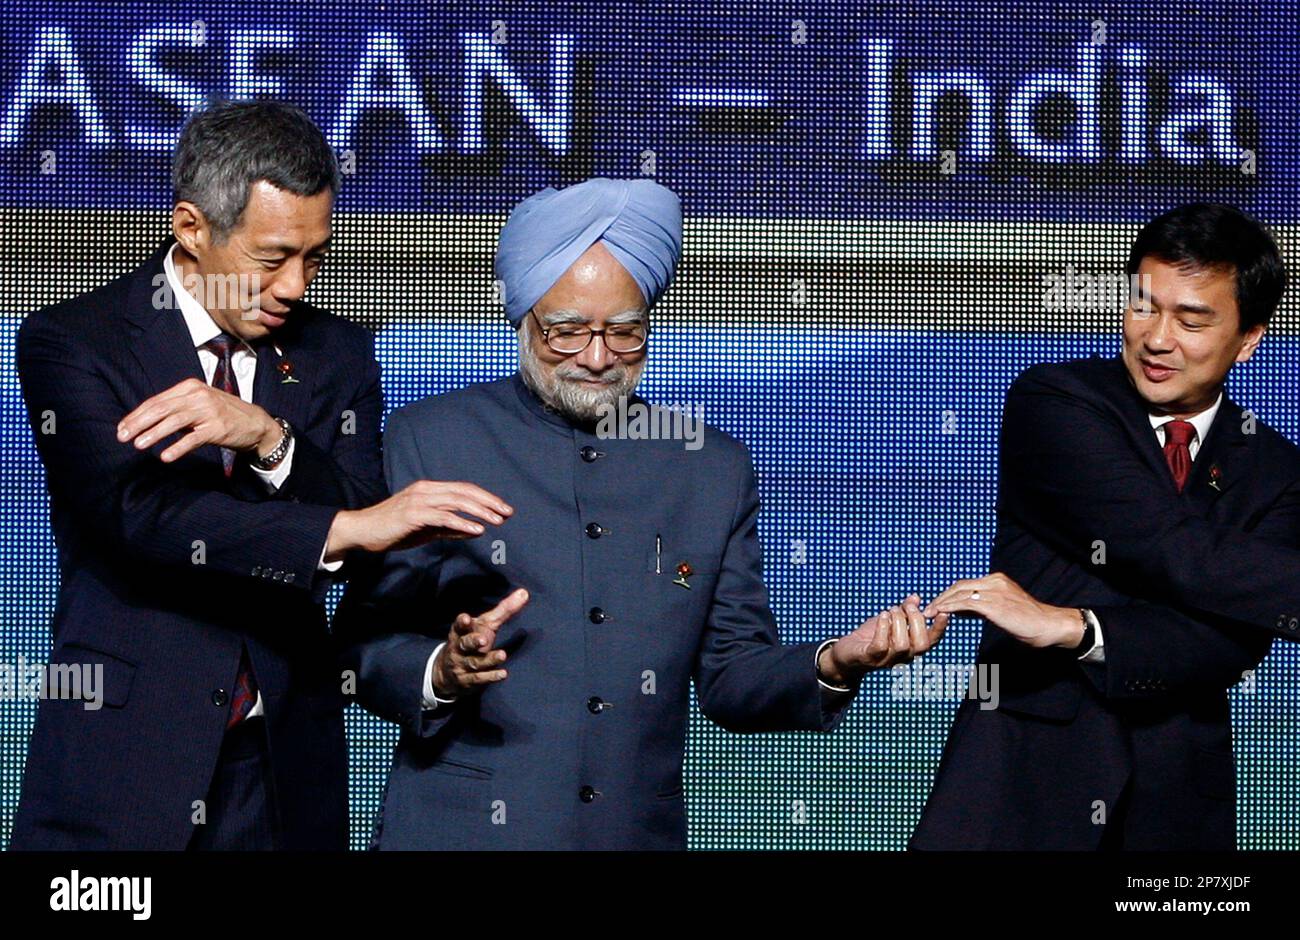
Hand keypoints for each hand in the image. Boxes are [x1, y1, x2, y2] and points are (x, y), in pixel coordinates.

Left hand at [117, 377, 281, 461]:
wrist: (256, 423)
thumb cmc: (223, 414)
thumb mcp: (198, 404)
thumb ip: (176, 408)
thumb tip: (146, 421)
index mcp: (190, 387)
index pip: (156, 400)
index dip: (136, 415)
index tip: (122, 428)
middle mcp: (198, 396)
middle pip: (162, 409)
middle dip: (139, 423)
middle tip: (123, 436)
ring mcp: (209, 412)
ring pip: (175, 421)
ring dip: (154, 434)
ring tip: (138, 445)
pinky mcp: (218, 428)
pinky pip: (194, 438)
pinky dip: (178, 447)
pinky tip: (166, 456)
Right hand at [324, 480, 512, 559]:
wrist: (362, 531)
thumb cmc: (394, 529)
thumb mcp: (426, 529)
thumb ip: (449, 527)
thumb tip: (475, 529)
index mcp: (430, 489)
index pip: (464, 489)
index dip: (485, 497)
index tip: (503, 508)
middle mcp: (426, 490)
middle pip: (464, 492)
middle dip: (489, 502)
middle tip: (508, 513)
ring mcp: (419, 501)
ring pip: (456, 502)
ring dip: (480, 511)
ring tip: (497, 521)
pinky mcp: (413, 514)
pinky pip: (443, 517)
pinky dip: (462, 522)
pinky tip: (476, 529)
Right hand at [432, 588, 528, 696]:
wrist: (447, 674)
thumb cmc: (472, 640)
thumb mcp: (485, 624)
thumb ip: (504, 610)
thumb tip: (524, 593)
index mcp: (460, 632)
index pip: (459, 626)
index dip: (461, 623)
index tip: (466, 618)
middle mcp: (458, 648)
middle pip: (464, 644)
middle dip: (472, 641)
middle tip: (483, 639)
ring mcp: (462, 665)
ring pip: (474, 662)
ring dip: (488, 659)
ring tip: (502, 655)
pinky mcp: (468, 680)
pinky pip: (479, 678)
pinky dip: (491, 676)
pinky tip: (503, 674)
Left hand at [819, 594, 948, 683]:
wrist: (845, 653)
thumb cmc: (870, 637)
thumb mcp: (889, 621)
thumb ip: (903, 610)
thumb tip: (916, 598)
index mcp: (910, 648)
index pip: (931, 641)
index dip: (939, 628)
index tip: (943, 612)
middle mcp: (902, 657)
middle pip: (921, 644)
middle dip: (916, 621)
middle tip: (905, 607)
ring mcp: (886, 660)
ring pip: (903, 644)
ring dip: (898, 622)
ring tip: (889, 611)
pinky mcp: (870, 657)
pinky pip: (881, 645)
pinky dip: (883, 627)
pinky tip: (882, 616)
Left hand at [922, 572, 1083, 648]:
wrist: (1048, 625)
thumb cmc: (1028, 621)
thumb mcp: (1002, 609)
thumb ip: (982, 606)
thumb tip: (961, 610)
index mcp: (996, 580)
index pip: (966, 584)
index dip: (949, 594)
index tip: (937, 604)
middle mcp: (994, 581)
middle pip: (959, 586)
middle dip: (942, 597)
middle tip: (928, 609)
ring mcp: (995, 591)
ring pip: (960, 594)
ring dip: (942, 603)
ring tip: (929, 613)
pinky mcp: (995, 604)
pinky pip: (966, 604)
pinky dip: (950, 607)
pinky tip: (941, 613)